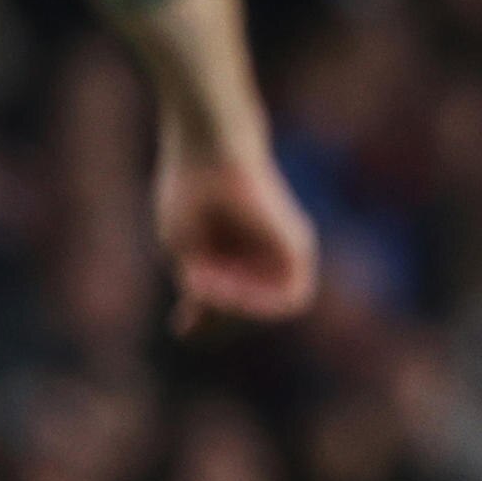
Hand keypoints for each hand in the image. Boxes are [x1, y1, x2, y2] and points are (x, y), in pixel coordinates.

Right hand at [159, 141, 320, 329]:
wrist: (209, 148)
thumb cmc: (190, 189)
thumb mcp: (186, 252)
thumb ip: (199, 293)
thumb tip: (195, 332)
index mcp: (235, 256)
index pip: (231, 309)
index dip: (208, 327)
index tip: (181, 327)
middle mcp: (263, 257)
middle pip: (247, 315)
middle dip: (219, 318)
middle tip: (196, 297)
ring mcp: (283, 252)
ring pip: (268, 311)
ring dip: (239, 313)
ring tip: (211, 290)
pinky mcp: (299, 246)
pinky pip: (291, 300)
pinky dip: (261, 306)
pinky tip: (232, 293)